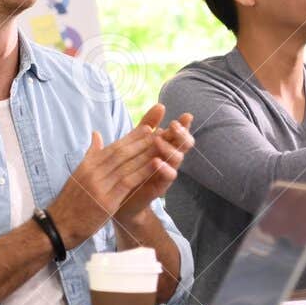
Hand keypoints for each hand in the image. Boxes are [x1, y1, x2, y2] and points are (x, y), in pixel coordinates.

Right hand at [47, 106, 173, 248]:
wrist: (59, 226)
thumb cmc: (70, 202)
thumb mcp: (78, 175)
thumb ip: (91, 155)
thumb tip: (97, 135)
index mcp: (87, 165)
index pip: (113, 147)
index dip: (131, 137)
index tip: (147, 129)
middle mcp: (93, 172)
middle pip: (121, 153)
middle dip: (141, 142)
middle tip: (158, 133)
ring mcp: (100, 186)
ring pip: (126, 165)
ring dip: (145, 154)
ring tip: (161, 146)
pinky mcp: (106, 201)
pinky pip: (128, 182)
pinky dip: (143, 172)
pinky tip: (155, 165)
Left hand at [116, 108, 193, 224]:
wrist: (120, 199)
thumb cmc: (129, 168)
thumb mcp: (136, 143)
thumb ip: (147, 125)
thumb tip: (160, 105)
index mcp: (164, 147)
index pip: (179, 133)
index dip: (185, 125)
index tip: (186, 116)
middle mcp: (168, 159)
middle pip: (184, 145)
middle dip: (182, 134)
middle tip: (174, 125)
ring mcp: (166, 173)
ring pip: (177, 159)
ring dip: (169, 148)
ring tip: (158, 140)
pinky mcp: (160, 186)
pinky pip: (168, 177)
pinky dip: (164, 168)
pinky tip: (156, 161)